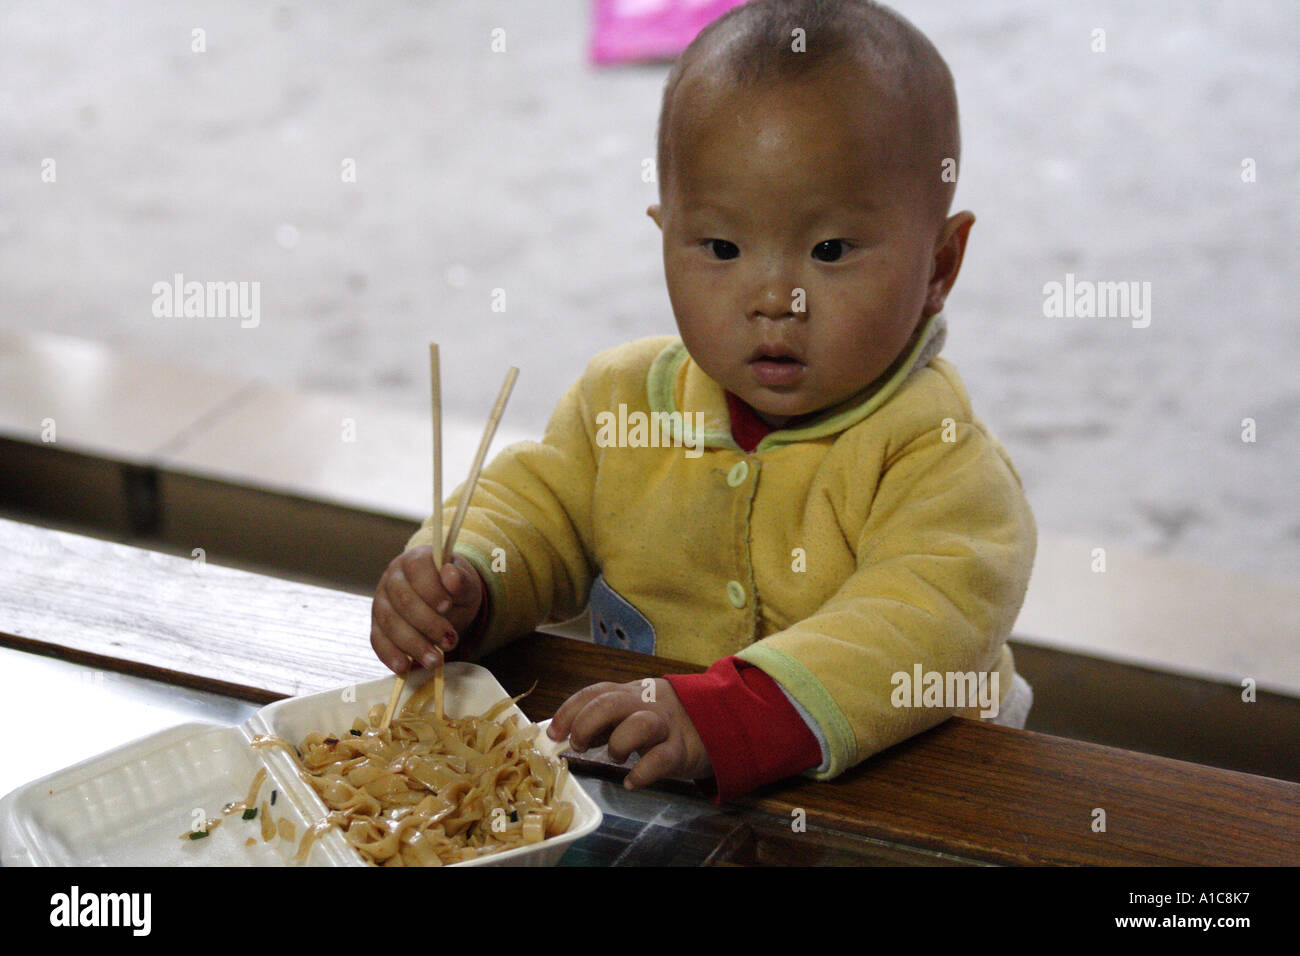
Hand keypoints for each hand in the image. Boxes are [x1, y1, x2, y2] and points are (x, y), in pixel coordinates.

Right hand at [370, 546, 482, 672]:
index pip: (417, 569)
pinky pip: (377, 639)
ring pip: (389, 622)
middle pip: (403, 600)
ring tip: (434, 660)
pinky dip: (390, 655)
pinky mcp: (377, 624)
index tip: (448, 606)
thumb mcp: (467, 583)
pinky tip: (404, 667)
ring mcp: (381, 600)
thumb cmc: (455, 589)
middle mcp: (393, 577)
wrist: (446, 601)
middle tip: (449, 642)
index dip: (431, 589)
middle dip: (427, 624)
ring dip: (412, 644)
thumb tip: (450, 575)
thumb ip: (461, 580)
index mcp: (415, 559)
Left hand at [547, 679, 711, 789]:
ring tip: (614, 758)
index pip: (593, 692)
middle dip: (586, 724)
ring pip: (639, 725)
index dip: (569, 711)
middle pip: (611, 703)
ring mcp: (665, 725)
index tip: (554, 733)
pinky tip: (632, 782)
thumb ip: (604, 718)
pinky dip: (642, 773)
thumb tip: (566, 734)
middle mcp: (645, 703)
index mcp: (628, 692)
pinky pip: (660, 760)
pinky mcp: (681, 749)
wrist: (714, 720)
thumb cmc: (661, 719)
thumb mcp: (633, 709)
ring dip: (618, 743)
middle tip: (579, 745)